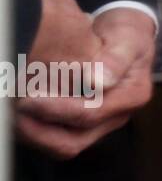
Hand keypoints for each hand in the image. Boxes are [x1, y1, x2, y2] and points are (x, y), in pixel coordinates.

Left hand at [15, 0, 155, 159]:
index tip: (27, 98)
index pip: (89, 113)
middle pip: (73, 141)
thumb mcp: (127, 38)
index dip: (56, 109)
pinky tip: (20, 114)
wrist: (129, 37)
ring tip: (11, 115)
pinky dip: (36, 129)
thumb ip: (116, 58)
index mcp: (131, 97)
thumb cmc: (127, 34)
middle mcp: (117, 116)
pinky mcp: (85, 125)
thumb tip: (98, 83)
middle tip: (12, 112)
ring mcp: (101, 123)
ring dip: (33, 134)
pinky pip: (57, 138)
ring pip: (62, 145)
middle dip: (38, 131)